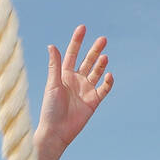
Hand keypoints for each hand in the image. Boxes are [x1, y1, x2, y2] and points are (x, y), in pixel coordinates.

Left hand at [33, 25, 113, 159]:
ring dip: (101, 64)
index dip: (77, 41)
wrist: (56, 132)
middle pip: (88, 61)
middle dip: (95, 50)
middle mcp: (76, 81)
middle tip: (103, 39)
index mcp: (64, 76)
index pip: (72, 54)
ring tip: (104, 56)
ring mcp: (86, 90)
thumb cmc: (50, 109)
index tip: (83, 27)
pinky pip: (104, 89)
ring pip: (97, 72)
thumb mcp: (52, 85)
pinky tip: (109, 75)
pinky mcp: (94, 102)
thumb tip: (51, 45)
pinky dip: (108, 82)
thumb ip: (54, 66)